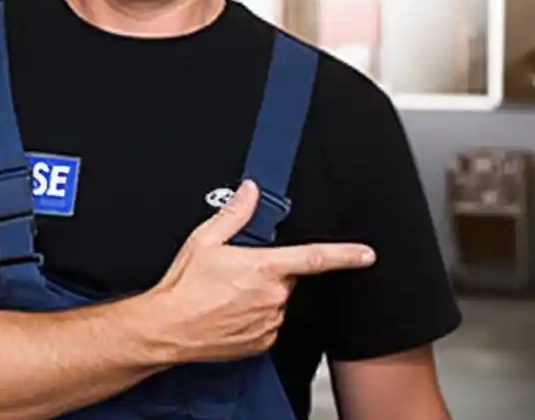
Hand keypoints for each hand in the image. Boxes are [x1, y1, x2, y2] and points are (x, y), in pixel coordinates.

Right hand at [146, 179, 375, 363]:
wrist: (167, 328)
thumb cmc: (183, 287)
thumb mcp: (204, 240)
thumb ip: (234, 214)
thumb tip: (249, 192)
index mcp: (263, 268)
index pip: (315, 258)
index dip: (346, 255)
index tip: (366, 254)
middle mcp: (272, 297)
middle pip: (286, 277)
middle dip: (269, 271)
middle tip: (236, 273)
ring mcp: (269, 322)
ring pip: (277, 301)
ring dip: (260, 295)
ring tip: (227, 295)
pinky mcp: (262, 342)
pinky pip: (268, 323)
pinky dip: (255, 316)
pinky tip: (229, 313)